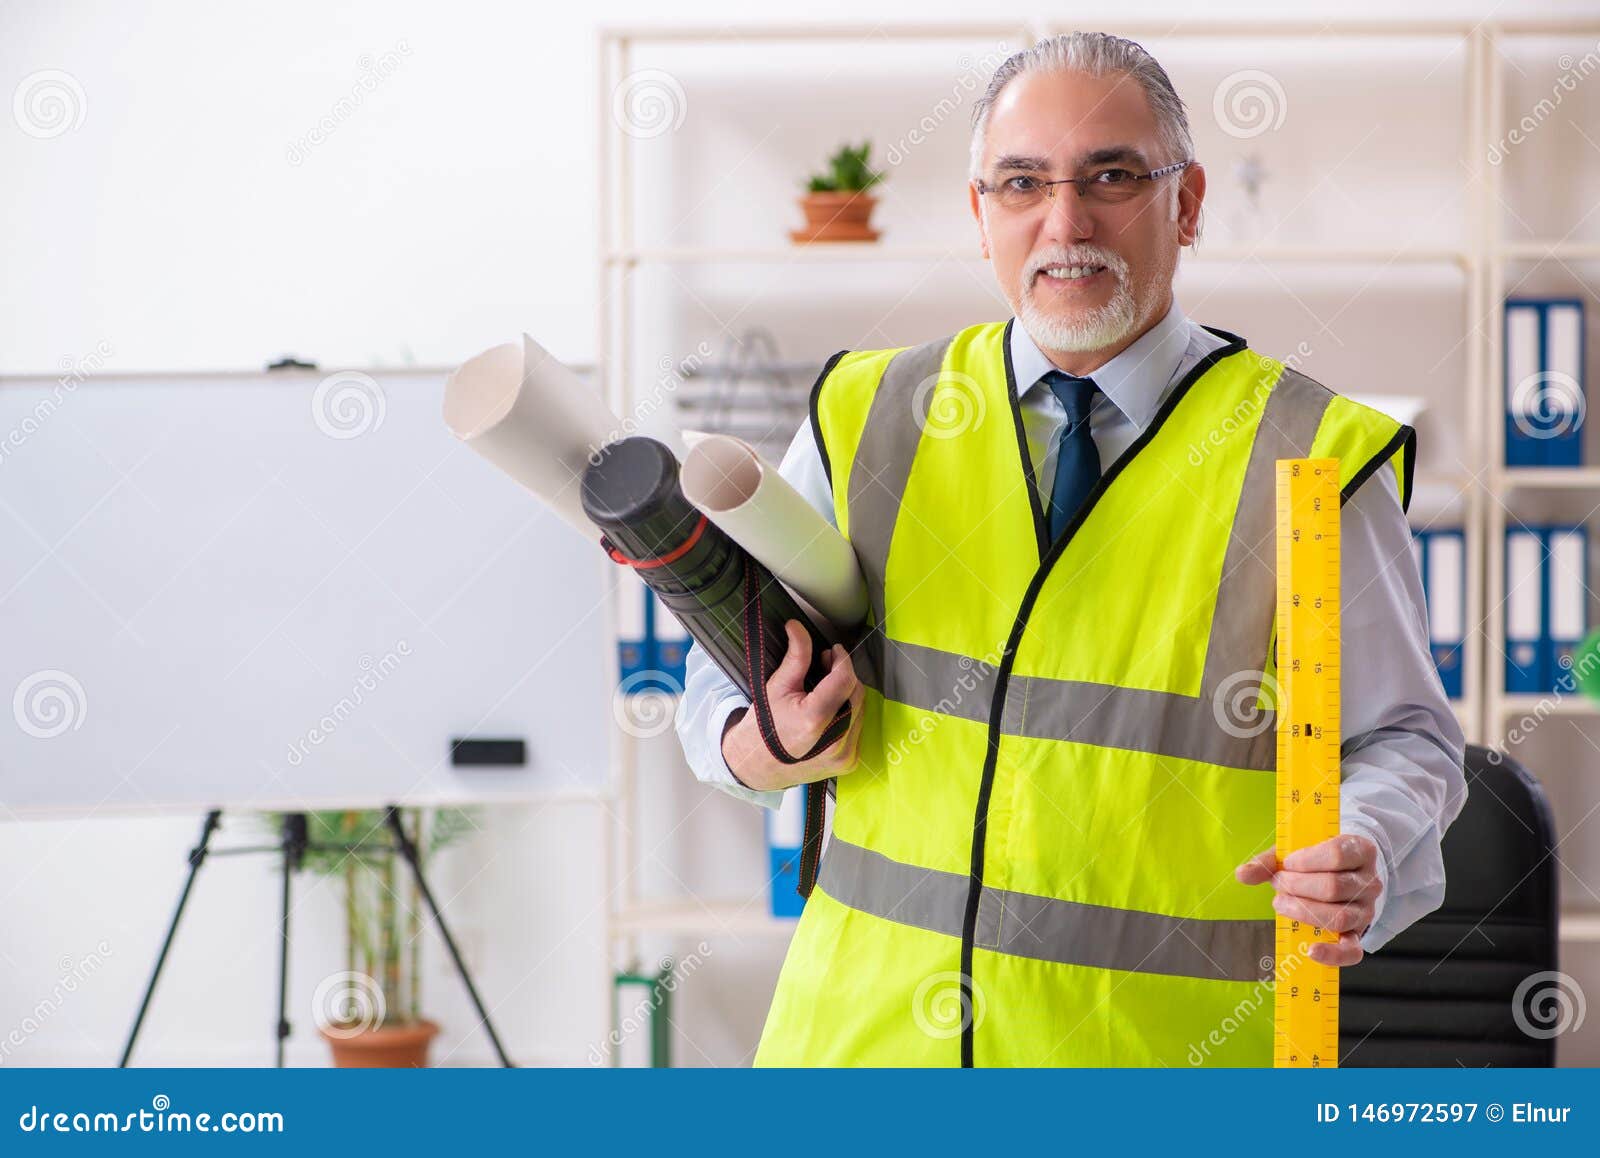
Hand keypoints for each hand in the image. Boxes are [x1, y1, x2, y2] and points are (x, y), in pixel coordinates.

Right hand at [720, 619, 865, 792]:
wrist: (757, 766)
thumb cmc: (763, 727)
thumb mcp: (776, 687)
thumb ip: (796, 656)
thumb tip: (797, 626)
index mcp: (813, 720)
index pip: (845, 678)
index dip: (842, 659)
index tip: (833, 651)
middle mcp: (834, 742)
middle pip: (856, 692)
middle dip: (843, 674)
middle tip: (825, 665)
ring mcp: (843, 755)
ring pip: (861, 708)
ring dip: (847, 693)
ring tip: (826, 687)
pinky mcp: (849, 762)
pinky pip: (858, 727)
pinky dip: (848, 713)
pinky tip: (830, 710)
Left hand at [1235, 833, 1382, 966]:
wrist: (1343, 875)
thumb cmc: (1317, 860)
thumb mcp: (1296, 852)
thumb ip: (1269, 861)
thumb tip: (1243, 874)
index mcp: (1360, 851)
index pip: (1337, 854)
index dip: (1306, 861)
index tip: (1286, 863)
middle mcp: (1370, 882)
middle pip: (1334, 887)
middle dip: (1297, 886)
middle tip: (1278, 884)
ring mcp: (1366, 910)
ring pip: (1340, 916)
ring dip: (1303, 912)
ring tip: (1282, 904)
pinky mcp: (1358, 934)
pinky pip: (1352, 951)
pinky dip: (1332, 954)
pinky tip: (1311, 951)